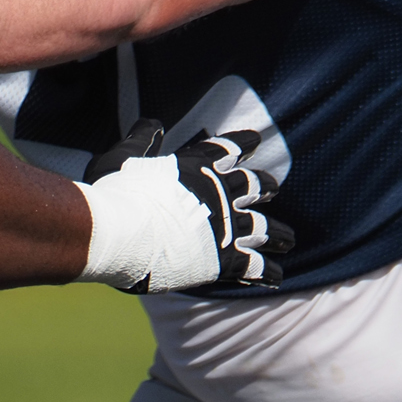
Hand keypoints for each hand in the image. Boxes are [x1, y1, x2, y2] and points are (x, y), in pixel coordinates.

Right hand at [79, 118, 294, 291]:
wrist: (117, 233)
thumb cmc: (113, 194)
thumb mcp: (123, 157)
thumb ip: (142, 140)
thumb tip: (153, 123)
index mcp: (195, 166)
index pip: (227, 148)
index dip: (243, 143)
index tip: (256, 141)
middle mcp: (218, 192)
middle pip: (253, 185)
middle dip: (265, 185)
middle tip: (273, 187)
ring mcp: (224, 226)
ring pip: (263, 227)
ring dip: (278, 232)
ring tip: (288, 238)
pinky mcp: (223, 260)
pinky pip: (255, 267)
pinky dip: (267, 272)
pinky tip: (276, 278)